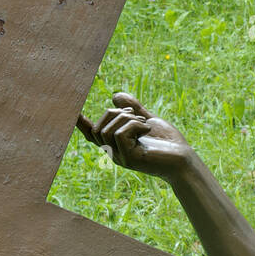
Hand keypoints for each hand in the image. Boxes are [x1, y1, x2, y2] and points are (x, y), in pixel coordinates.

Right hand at [76, 92, 193, 177]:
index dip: (80, 124)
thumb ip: (132, 109)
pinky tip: (148, 128)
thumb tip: (114, 95)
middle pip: (98, 128)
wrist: (184, 160)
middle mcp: (115, 153)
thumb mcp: (148, 120)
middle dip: (114, 113)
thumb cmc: (168, 143)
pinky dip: (134, 125)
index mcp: (116, 145)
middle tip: (136, 113)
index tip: (71, 113)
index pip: (92, 135)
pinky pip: (120, 134)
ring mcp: (121, 158)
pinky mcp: (130, 159)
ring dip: (127, 118)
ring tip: (144, 123)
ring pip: (108, 130)